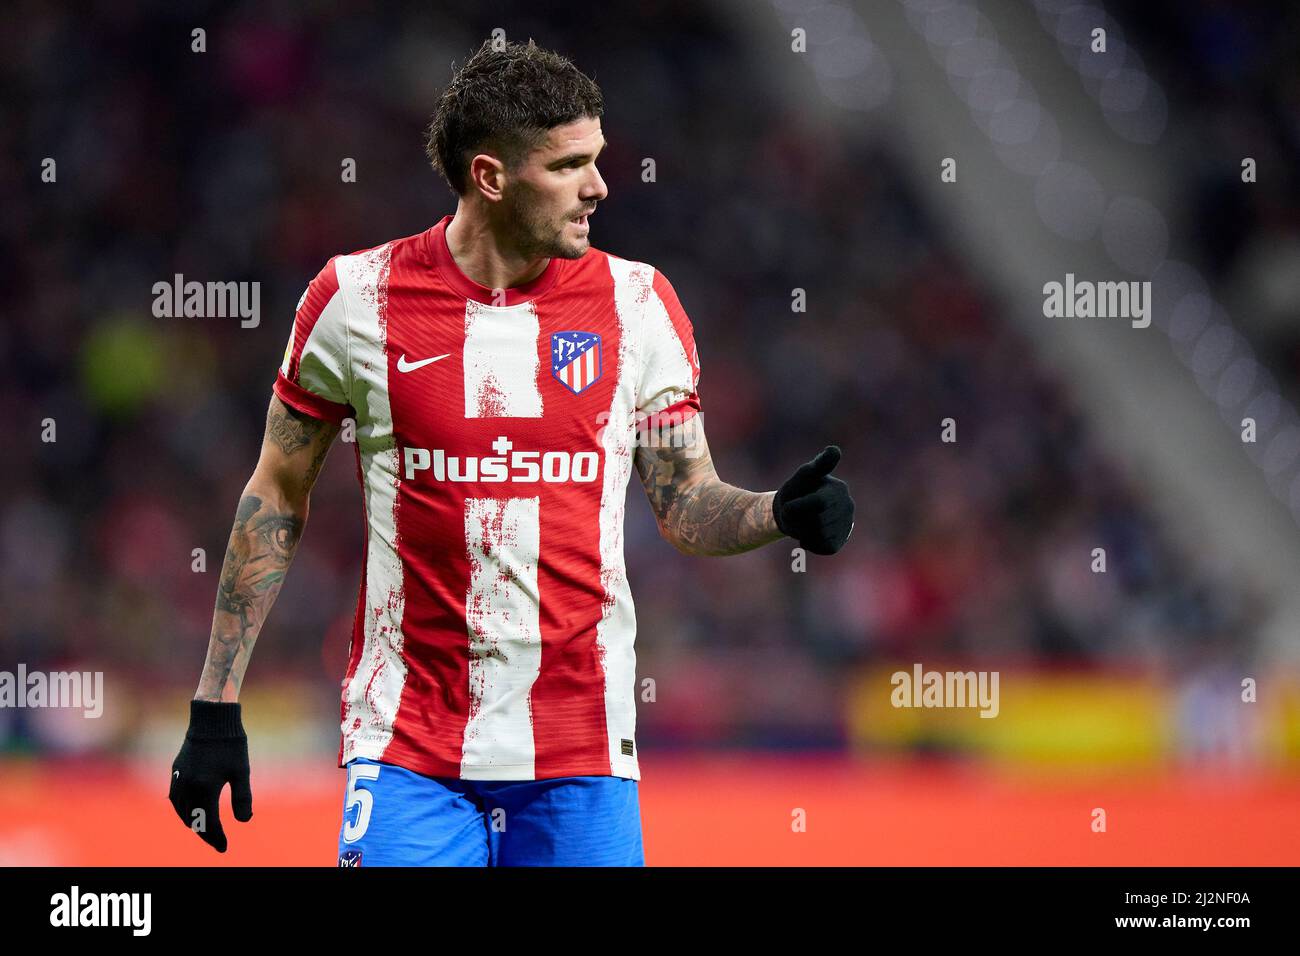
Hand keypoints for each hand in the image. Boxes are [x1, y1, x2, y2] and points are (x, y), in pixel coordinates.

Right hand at [168, 700, 252, 852]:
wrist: (211, 719)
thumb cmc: (231, 744)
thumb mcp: (241, 771)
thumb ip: (242, 798)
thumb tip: (245, 821)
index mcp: (204, 788)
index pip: (209, 823)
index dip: (217, 838)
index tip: (224, 848)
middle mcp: (187, 787)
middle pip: (193, 821)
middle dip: (205, 834)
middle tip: (217, 842)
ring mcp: (178, 780)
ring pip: (181, 812)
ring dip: (193, 823)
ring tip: (206, 830)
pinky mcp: (175, 772)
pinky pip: (176, 800)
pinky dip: (184, 811)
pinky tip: (193, 811)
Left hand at [772, 445, 854, 554]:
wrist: (793, 512)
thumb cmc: (796, 490)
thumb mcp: (802, 476)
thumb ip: (817, 466)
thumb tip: (834, 450)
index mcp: (838, 488)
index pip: (817, 504)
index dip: (796, 508)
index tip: (788, 506)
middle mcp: (847, 505)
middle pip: (816, 522)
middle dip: (798, 520)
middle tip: (795, 513)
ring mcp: (847, 523)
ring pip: (819, 536)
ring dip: (803, 531)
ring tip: (802, 521)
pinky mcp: (842, 540)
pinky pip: (824, 547)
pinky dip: (811, 543)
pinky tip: (808, 533)